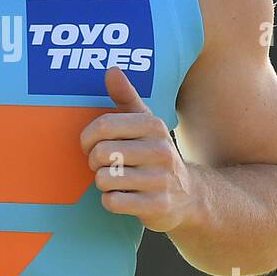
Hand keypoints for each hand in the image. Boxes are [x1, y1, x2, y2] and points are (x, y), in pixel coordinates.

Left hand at [79, 67, 198, 233]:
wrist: (189, 196)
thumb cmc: (155, 154)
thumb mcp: (144, 123)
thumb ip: (126, 97)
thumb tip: (112, 69)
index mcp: (153, 126)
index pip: (103, 126)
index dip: (87, 138)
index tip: (91, 144)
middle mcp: (161, 151)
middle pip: (101, 153)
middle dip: (95, 161)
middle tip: (105, 164)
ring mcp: (160, 180)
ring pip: (104, 179)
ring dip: (103, 182)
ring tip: (117, 180)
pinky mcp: (157, 206)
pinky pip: (113, 201)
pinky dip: (111, 201)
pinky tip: (124, 196)